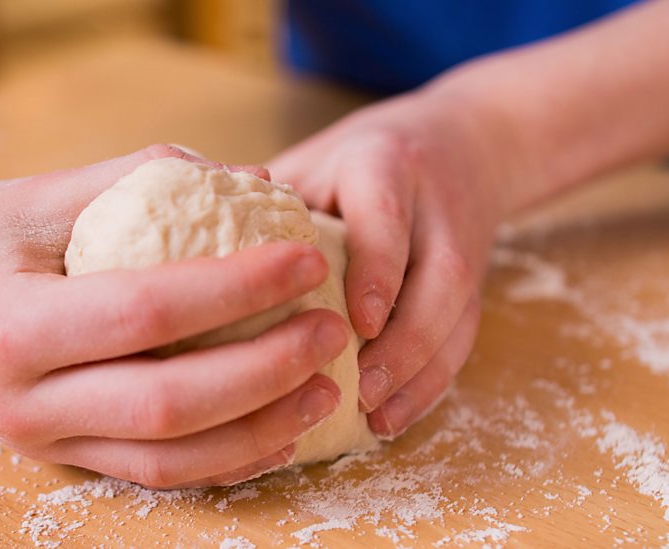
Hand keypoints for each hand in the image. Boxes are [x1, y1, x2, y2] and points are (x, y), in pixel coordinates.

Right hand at [0, 144, 349, 487]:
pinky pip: (153, 476)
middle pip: (166, 404)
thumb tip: (259, 182)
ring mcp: (38, 441)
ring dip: (258, 430)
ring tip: (323, 389)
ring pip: (167, 460)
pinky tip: (278, 432)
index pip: (145, 312)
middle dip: (264, 372)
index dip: (235, 289)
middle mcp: (20, 400)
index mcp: (9, 324)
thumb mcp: (47, 190)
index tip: (305, 261)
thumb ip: (146, 178)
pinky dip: (223, 462)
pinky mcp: (60, 458)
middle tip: (330, 332)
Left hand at [269, 89, 514, 439]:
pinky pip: (463, 337)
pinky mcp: (475, 281)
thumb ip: (268, 204)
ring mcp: (462, 244)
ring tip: (375, 418)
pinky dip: (431, 382)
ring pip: (460, 315)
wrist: (459, 143)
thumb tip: (193, 261)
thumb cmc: (359, 160)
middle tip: (361, 391)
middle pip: (442, 277)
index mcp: (384, 164)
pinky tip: (393, 416)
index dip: (378, 271)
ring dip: (421, 374)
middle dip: (407, 341)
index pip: (387, 216)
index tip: (359, 322)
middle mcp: (433, 205)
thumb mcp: (312, 162)